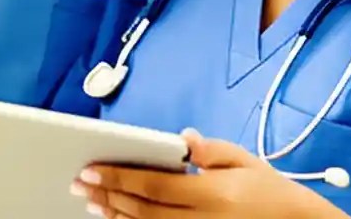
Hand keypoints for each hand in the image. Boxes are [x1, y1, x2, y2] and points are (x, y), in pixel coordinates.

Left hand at [72, 129, 349, 218]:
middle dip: (108, 196)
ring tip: (93, 203)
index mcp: (212, 194)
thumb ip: (211, 150)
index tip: (92, 169)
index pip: (154, 184)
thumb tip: (182, 139)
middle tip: (81, 184)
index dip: (119, 177)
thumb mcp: (245, 160)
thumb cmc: (270, 191)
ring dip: (115, 216)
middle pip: (142, 210)